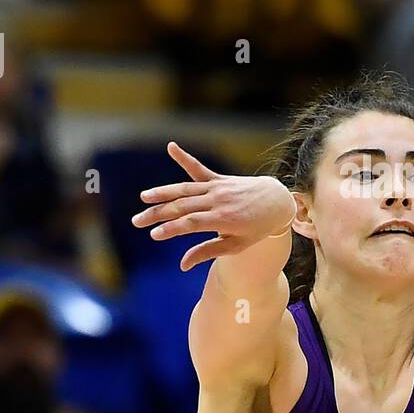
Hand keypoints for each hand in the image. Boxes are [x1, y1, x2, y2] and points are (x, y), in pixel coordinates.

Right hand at [132, 142, 296, 270]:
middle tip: (137, 221)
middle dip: (158, 213)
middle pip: (182, 206)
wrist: (277, 202)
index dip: (171, 228)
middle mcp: (218, 201)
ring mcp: (217, 188)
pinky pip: (199, 169)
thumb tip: (182, 265)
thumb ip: (208, 252)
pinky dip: (185, 158)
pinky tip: (171, 147)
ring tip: (144, 197)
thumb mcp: (236, 245)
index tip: (153, 234)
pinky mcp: (218, 179)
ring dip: (163, 192)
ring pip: (185, 189)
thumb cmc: (257, 228)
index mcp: (223, 220)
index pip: (190, 223)